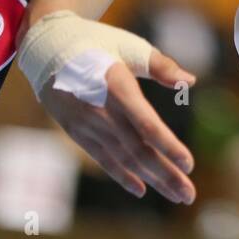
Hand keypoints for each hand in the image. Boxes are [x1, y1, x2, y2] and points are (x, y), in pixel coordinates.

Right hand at [39, 47, 196, 201]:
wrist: (48, 47)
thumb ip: (162, 66)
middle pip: (138, 150)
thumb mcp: (130, 46)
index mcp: (118, 87)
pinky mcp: (77, 132)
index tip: (189, 164)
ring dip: (152, 179)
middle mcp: (101, 111)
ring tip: (177, 195)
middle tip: (189, 195)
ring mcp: (87, 125)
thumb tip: (191, 81)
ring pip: (124, 159)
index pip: (146, 125)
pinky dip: (122, 175)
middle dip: (166, 174)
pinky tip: (141, 189)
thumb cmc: (98, 42)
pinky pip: (103, 158)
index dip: (168, 146)